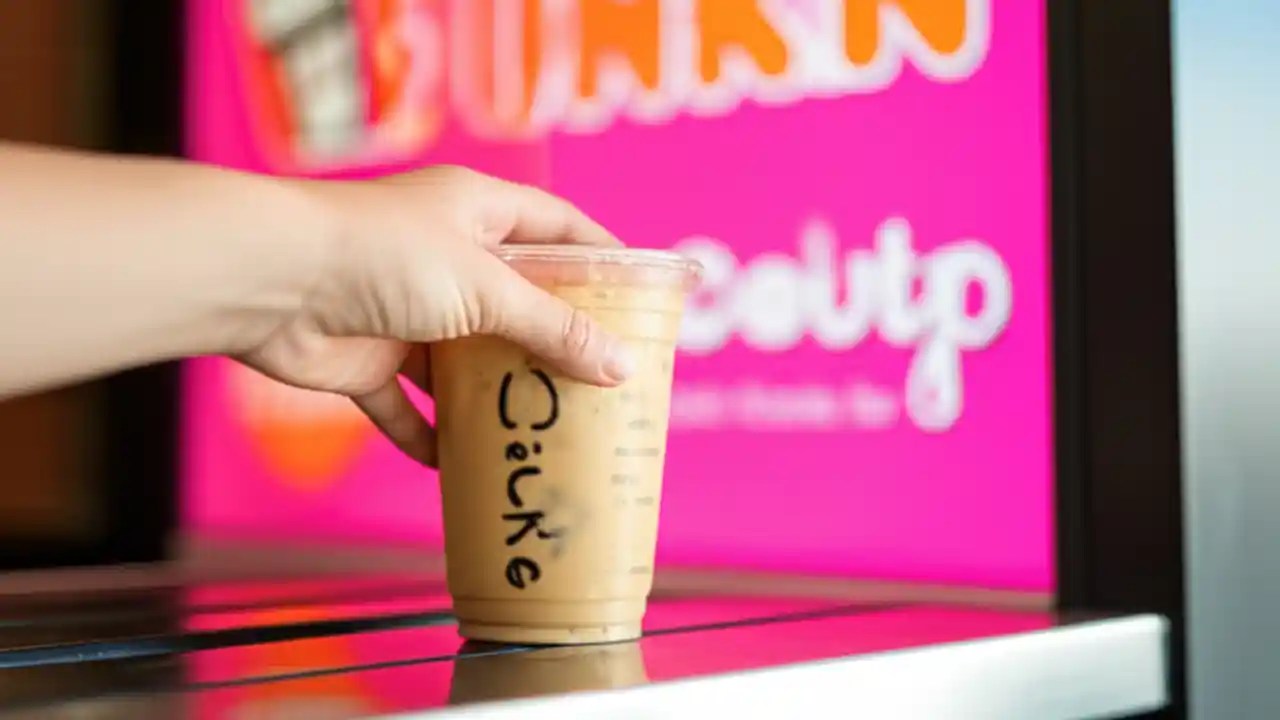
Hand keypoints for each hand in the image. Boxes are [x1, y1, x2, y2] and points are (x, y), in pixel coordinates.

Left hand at [236, 165, 632, 466]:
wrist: (269, 283)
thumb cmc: (379, 255)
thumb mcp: (485, 286)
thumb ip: (552, 326)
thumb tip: (620, 366)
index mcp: (475, 211)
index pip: (555, 226)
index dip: (598, 255)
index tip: (638, 294)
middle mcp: (442, 256)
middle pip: (514, 300)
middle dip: (552, 339)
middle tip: (600, 380)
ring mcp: (403, 310)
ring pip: (463, 359)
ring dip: (495, 393)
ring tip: (544, 428)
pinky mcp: (366, 359)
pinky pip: (405, 405)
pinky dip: (427, 434)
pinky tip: (456, 464)